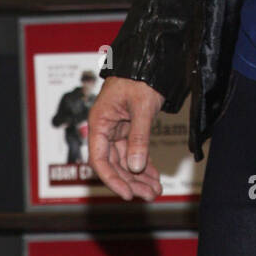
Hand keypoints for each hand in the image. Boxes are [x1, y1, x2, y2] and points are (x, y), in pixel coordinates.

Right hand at [88, 76, 164, 201]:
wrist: (149, 59)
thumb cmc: (141, 77)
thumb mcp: (142, 107)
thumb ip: (138, 137)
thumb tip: (134, 168)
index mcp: (100, 122)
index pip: (99, 159)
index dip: (112, 180)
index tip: (128, 194)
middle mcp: (105, 128)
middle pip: (114, 164)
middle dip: (131, 182)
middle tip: (150, 196)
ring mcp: (117, 129)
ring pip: (125, 160)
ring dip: (139, 177)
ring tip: (155, 191)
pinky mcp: (129, 128)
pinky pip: (133, 151)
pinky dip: (143, 164)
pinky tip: (154, 177)